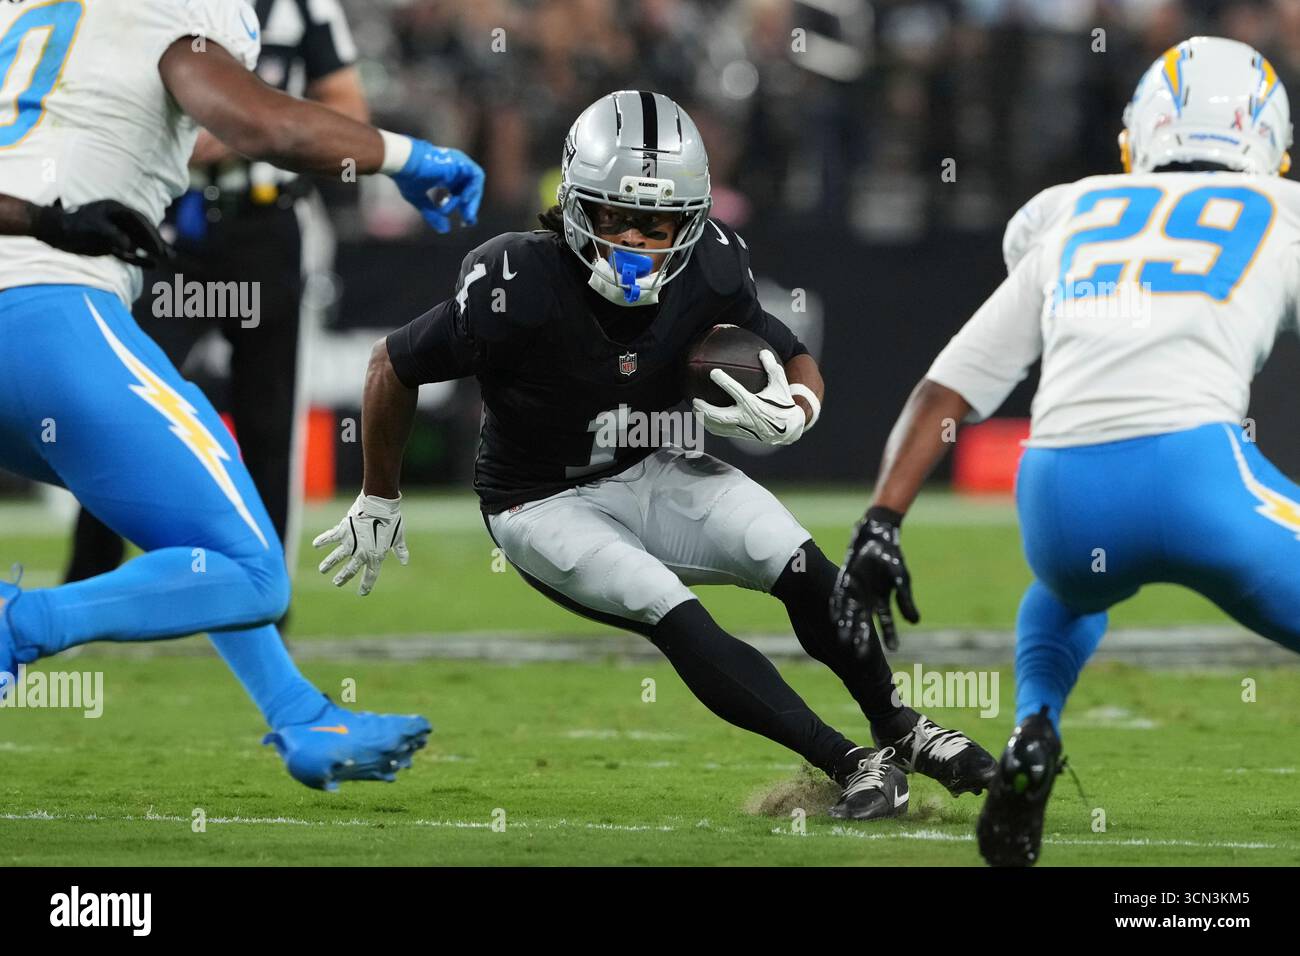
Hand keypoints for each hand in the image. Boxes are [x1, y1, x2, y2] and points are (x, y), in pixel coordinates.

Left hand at [31, 199, 173, 267]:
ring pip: (138, 242)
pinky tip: (152, 265)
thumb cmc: (73, 225)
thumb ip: (112, 235)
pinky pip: (129, 252)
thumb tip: (129, 246)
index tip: (159, 245)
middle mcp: (118, 220)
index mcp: (116, 209)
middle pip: (142, 231)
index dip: (151, 233)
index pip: (139, 220)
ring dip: (152, 250)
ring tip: (169, 258)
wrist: (54, 232)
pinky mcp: (110, 245)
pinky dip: (139, 259)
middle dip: (156, 242)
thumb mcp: (93, 228)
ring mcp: (115, 233)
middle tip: (169, 254)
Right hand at [313, 493, 408, 595]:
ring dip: (329, 564)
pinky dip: (322, 540)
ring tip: (322, 570)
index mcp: (376, 555)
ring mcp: (351, 542)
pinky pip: (330, 537)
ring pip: (336, 557)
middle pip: (350, 570)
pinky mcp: (343, 531)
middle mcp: (362, 552)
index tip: (362, 593)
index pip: (371, 575)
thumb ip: (400, 550)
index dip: (366, 585)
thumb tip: (405, 562)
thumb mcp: (398, 537)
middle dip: (343, 578)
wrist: (380, 505)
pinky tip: (316, 545)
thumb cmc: (391, 520)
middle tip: (337, 583)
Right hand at [389, 139, 484, 232]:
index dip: (464, 209)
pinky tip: (463, 200)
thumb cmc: (408, 177)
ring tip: (467, 214)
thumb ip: (432, 214)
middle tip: (467, 221)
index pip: (461, 193)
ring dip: (472, 201)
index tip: (464, 223)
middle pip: (469, 190)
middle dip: (470, 207)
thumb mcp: (420, 200)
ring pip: (474, 185)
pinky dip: (473, 189)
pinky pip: (476, 176)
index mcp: (445, 174)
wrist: (405, 163)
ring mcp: (459, 163)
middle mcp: (454, 168)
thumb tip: (444, 230)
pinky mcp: (461, 162)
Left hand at [692, 349, 805, 445]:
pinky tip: (704, 419)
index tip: (713, 372)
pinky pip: (721, 431)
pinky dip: (711, 425)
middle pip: (720, 416)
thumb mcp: (780, 384)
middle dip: (705, 408)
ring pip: (718, 426)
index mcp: (754, 403)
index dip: (724, 382)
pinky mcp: (740, 433)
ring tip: (695, 409)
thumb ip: (771, 368)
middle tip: (695, 400)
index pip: (736, 391)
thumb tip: (762, 351)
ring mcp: (742, 427)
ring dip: (704, 418)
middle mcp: (746, 417)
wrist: (788, 428)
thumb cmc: (782, 403)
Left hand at [830, 506, 918, 653]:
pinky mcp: (843, 582)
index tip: (894, 650)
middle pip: (865, 623)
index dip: (890, 635)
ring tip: (844, 642)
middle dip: (863, 639)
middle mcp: (866, 600)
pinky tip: (834, 618)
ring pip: (849, 614)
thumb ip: (904, 600)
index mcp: (882, 600)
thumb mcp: (900, 578)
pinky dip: (837, 607)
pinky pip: (839, 598)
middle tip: (861, 657)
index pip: (887, 623)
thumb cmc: (891, 556)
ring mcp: (853, 592)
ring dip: (847, 627)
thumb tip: (914, 622)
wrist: (876, 534)